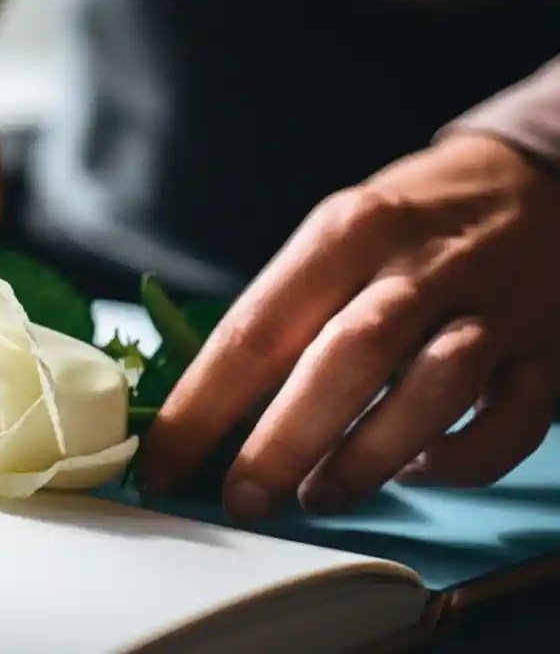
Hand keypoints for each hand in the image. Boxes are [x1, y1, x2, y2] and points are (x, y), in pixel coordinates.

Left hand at [141, 134, 559, 518]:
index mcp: (347, 231)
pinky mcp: (547, 354)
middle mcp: (420, 266)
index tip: (160, 464)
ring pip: (434, 388)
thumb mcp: (338, 235)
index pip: (256, 327)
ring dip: (368, 455)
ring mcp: (493, 309)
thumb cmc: (408, 225)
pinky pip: (510, 423)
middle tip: (240, 499)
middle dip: (283, 440)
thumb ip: (285, 313)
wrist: (542, 181)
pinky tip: (418, 472)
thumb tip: (206, 413)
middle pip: (345, 356)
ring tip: (317, 498)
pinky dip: (462, 461)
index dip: (201, 406)